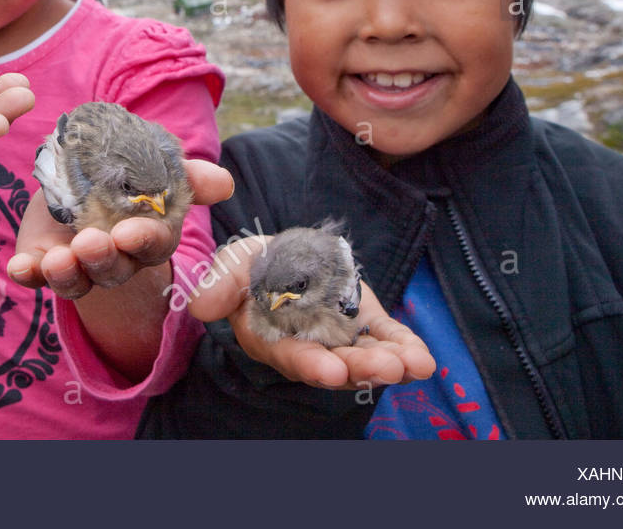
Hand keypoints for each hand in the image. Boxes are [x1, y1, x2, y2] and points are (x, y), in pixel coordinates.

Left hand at [6, 158, 233, 299]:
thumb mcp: (157, 166)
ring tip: (57, 259)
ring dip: (67, 273)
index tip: (128, 231)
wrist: (79, 171)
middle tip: (91, 242)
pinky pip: (34, 276)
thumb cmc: (128, 172)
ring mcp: (77, 263)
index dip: (142, 240)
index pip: (152, 246)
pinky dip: (27, 273)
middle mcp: (115, 258)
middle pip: (113, 269)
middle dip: (103, 259)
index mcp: (147, 236)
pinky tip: (17, 267)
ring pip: (75, 280)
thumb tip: (223, 182)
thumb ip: (188, 175)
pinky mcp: (42, 260)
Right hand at [189, 236, 435, 388]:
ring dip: (391, 363)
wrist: (282, 253)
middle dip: (361, 369)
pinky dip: (406, 348)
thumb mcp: (232, 266)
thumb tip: (198, 306)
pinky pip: (388, 339)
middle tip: (386, 369)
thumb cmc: (251, 265)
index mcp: (273, 339)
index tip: (331, 370)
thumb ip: (219, 285)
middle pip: (337, 365)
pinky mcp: (366, 323)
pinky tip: (424, 359)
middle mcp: (310, 347)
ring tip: (414, 365)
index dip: (311, 364)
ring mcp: (341, 338)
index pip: (292, 356)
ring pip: (366, 357)